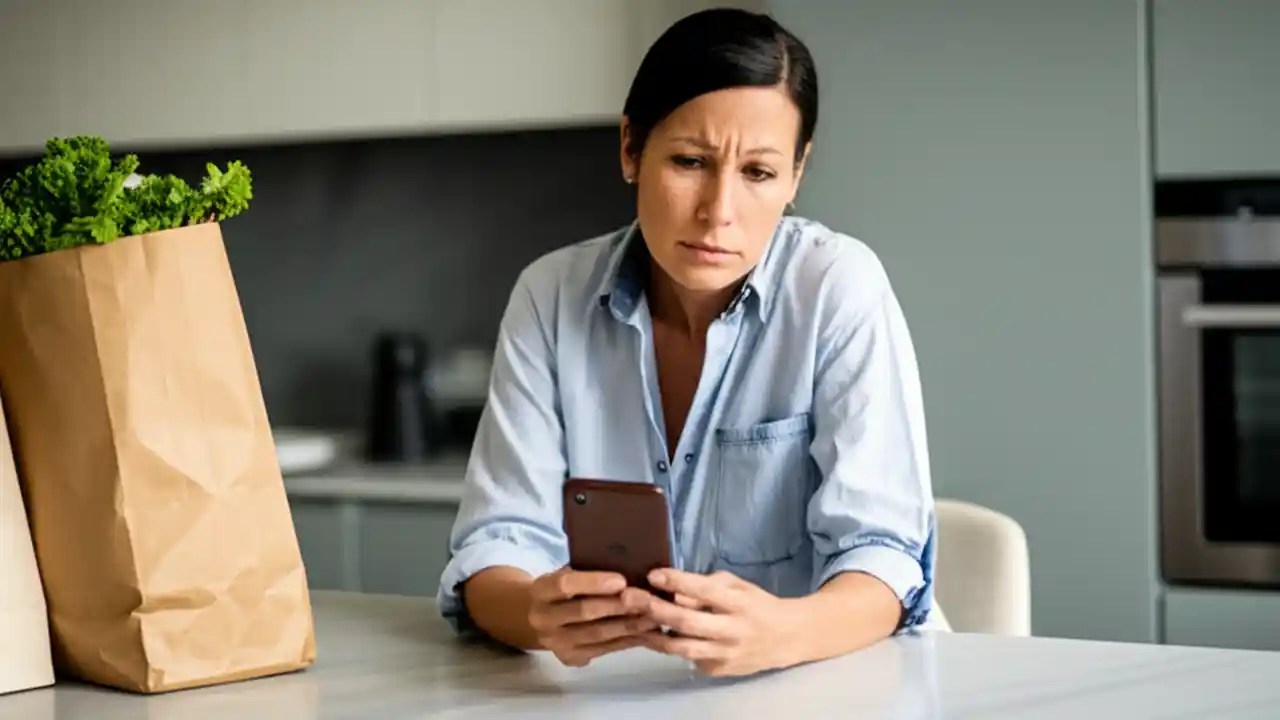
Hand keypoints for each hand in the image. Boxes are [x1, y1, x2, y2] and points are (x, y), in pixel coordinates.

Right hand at [527, 568, 659, 666]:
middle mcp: (543, 619)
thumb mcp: (564, 573)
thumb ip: (586, 571)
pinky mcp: (571, 658)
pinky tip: (647, 631)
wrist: (537, 618)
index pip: (564, 585)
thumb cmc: (561, 588)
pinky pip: (605, 649)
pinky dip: (628, 640)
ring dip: (629, 625)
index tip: (621, 579)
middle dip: (618, 606)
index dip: (593, 582)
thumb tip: (627, 563)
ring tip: (654, 615)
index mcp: (540, 591)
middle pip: (584, 612)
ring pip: (598, 634)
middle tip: (646, 598)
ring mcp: (556, 643)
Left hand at [640, 569, 796, 676]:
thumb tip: (673, 591)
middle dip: (656, 609)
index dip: (677, 582)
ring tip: (634, 620)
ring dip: (654, 634)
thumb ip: (706, 586)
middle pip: (688, 622)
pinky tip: (657, 635)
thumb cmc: (756, 605)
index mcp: (739, 604)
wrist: (785, 638)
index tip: (653, 575)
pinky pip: (688, 658)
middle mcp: (732, 631)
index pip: (704, 591)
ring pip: (682, 647)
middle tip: (630, 598)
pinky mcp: (719, 671)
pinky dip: (671, 646)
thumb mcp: (737, 586)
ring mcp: (725, 655)